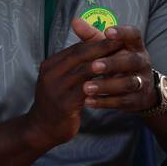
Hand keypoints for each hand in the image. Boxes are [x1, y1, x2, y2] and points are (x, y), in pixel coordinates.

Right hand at [24, 16, 126, 149]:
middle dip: (103, 47)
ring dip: (106, 64)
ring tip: (124, 61)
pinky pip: (87, 90)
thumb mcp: (60, 80)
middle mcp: (50, 74)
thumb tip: (90, 47)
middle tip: (123, 42)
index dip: (96, 42)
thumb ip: (72, 64)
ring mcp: (56, 89)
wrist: (42, 129)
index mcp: (49, 66)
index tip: (114, 37)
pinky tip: (116, 82)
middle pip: (80, 55)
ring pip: (85, 70)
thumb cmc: (56, 102)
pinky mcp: (64, 104)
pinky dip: (102, 84)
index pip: (75, 48)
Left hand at [81, 24, 156, 112]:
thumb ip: (92, 37)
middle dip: (112, 64)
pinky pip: (122, 102)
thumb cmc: (118, 63)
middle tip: (93, 66)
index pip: (134, 35)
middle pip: (131, 61)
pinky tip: (88, 102)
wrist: (140, 91)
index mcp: (135, 47)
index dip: (123, 33)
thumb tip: (75, 21)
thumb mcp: (108, 49)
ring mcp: (142, 82)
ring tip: (86, 88)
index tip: (107, 31)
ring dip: (106, 85)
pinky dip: (105, 102)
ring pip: (128, 83)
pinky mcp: (137, 99)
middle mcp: (142, 62)